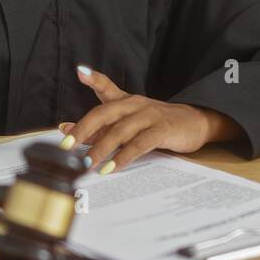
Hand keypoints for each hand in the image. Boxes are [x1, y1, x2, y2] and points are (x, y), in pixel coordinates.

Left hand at [60, 65, 241, 173]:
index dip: (89, 92)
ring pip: (120, 131)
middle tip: (67, 148)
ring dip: (102, 148)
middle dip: (84, 131)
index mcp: (125, 100)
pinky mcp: (163, 130)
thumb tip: (65, 128)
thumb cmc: (156, 122)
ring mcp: (149, 116)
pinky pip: (140, 144)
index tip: (70, 101)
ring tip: (87, 164)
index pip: (103, 92)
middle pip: (104, 114)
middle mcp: (135, 104)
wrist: (195, 122)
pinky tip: (112, 168)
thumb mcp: (127, 119)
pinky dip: (124, 156)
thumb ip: (98, 124)